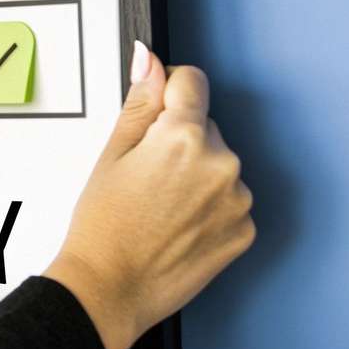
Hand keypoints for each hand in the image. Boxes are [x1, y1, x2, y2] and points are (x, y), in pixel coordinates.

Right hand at [43, 42, 254, 348]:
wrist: (112, 287)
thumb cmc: (103, 226)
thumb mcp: (111, 154)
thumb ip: (140, 102)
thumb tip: (150, 60)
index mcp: (183, 136)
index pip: (191, 81)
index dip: (167, 94)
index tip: (153, 116)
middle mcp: (221, 163)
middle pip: (204, 127)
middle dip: (179, 141)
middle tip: (144, 177)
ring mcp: (237, 199)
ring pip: (218, 164)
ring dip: (196, 175)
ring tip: (158, 206)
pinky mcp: (245, 230)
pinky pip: (229, 200)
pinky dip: (208, 207)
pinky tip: (177, 224)